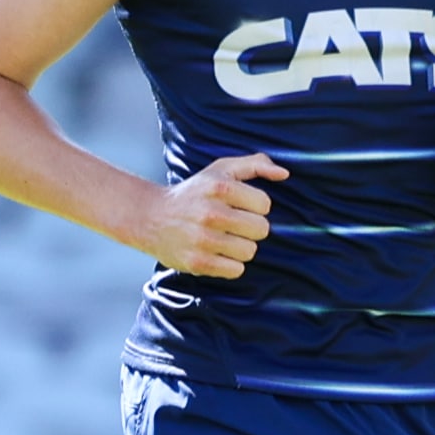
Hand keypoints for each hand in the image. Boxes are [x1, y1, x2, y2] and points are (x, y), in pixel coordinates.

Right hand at [132, 150, 286, 277]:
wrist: (150, 217)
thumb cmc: (194, 193)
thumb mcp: (220, 170)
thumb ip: (255, 164)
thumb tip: (284, 174)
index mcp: (219, 187)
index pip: (265, 204)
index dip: (256, 206)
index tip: (240, 206)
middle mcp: (211, 213)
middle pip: (261, 230)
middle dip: (251, 228)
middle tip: (234, 224)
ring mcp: (202, 240)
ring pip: (250, 251)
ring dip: (241, 247)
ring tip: (225, 238)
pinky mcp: (196, 263)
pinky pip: (236, 270)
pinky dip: (230, 264)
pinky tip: (217, 253)